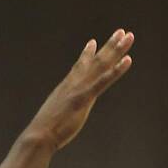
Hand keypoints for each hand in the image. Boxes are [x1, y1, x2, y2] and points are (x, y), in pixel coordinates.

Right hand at [28, 29, 133, 150]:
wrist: (39, 135)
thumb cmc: (45, 131)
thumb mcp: (55, 115)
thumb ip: (61, 109)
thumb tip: (61, 111)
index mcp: (67, 87)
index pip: (79, 66)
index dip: (87, 53)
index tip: (93, 42)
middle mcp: (74, 83)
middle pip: (95, 61)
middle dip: (109, 45)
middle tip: (121, 32)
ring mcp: (80, 89)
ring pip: (102, 64)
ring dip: (116, 50)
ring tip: (128, 36)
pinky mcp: (84, 98)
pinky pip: (103, 81)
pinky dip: (116, 70)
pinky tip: (127, 60)